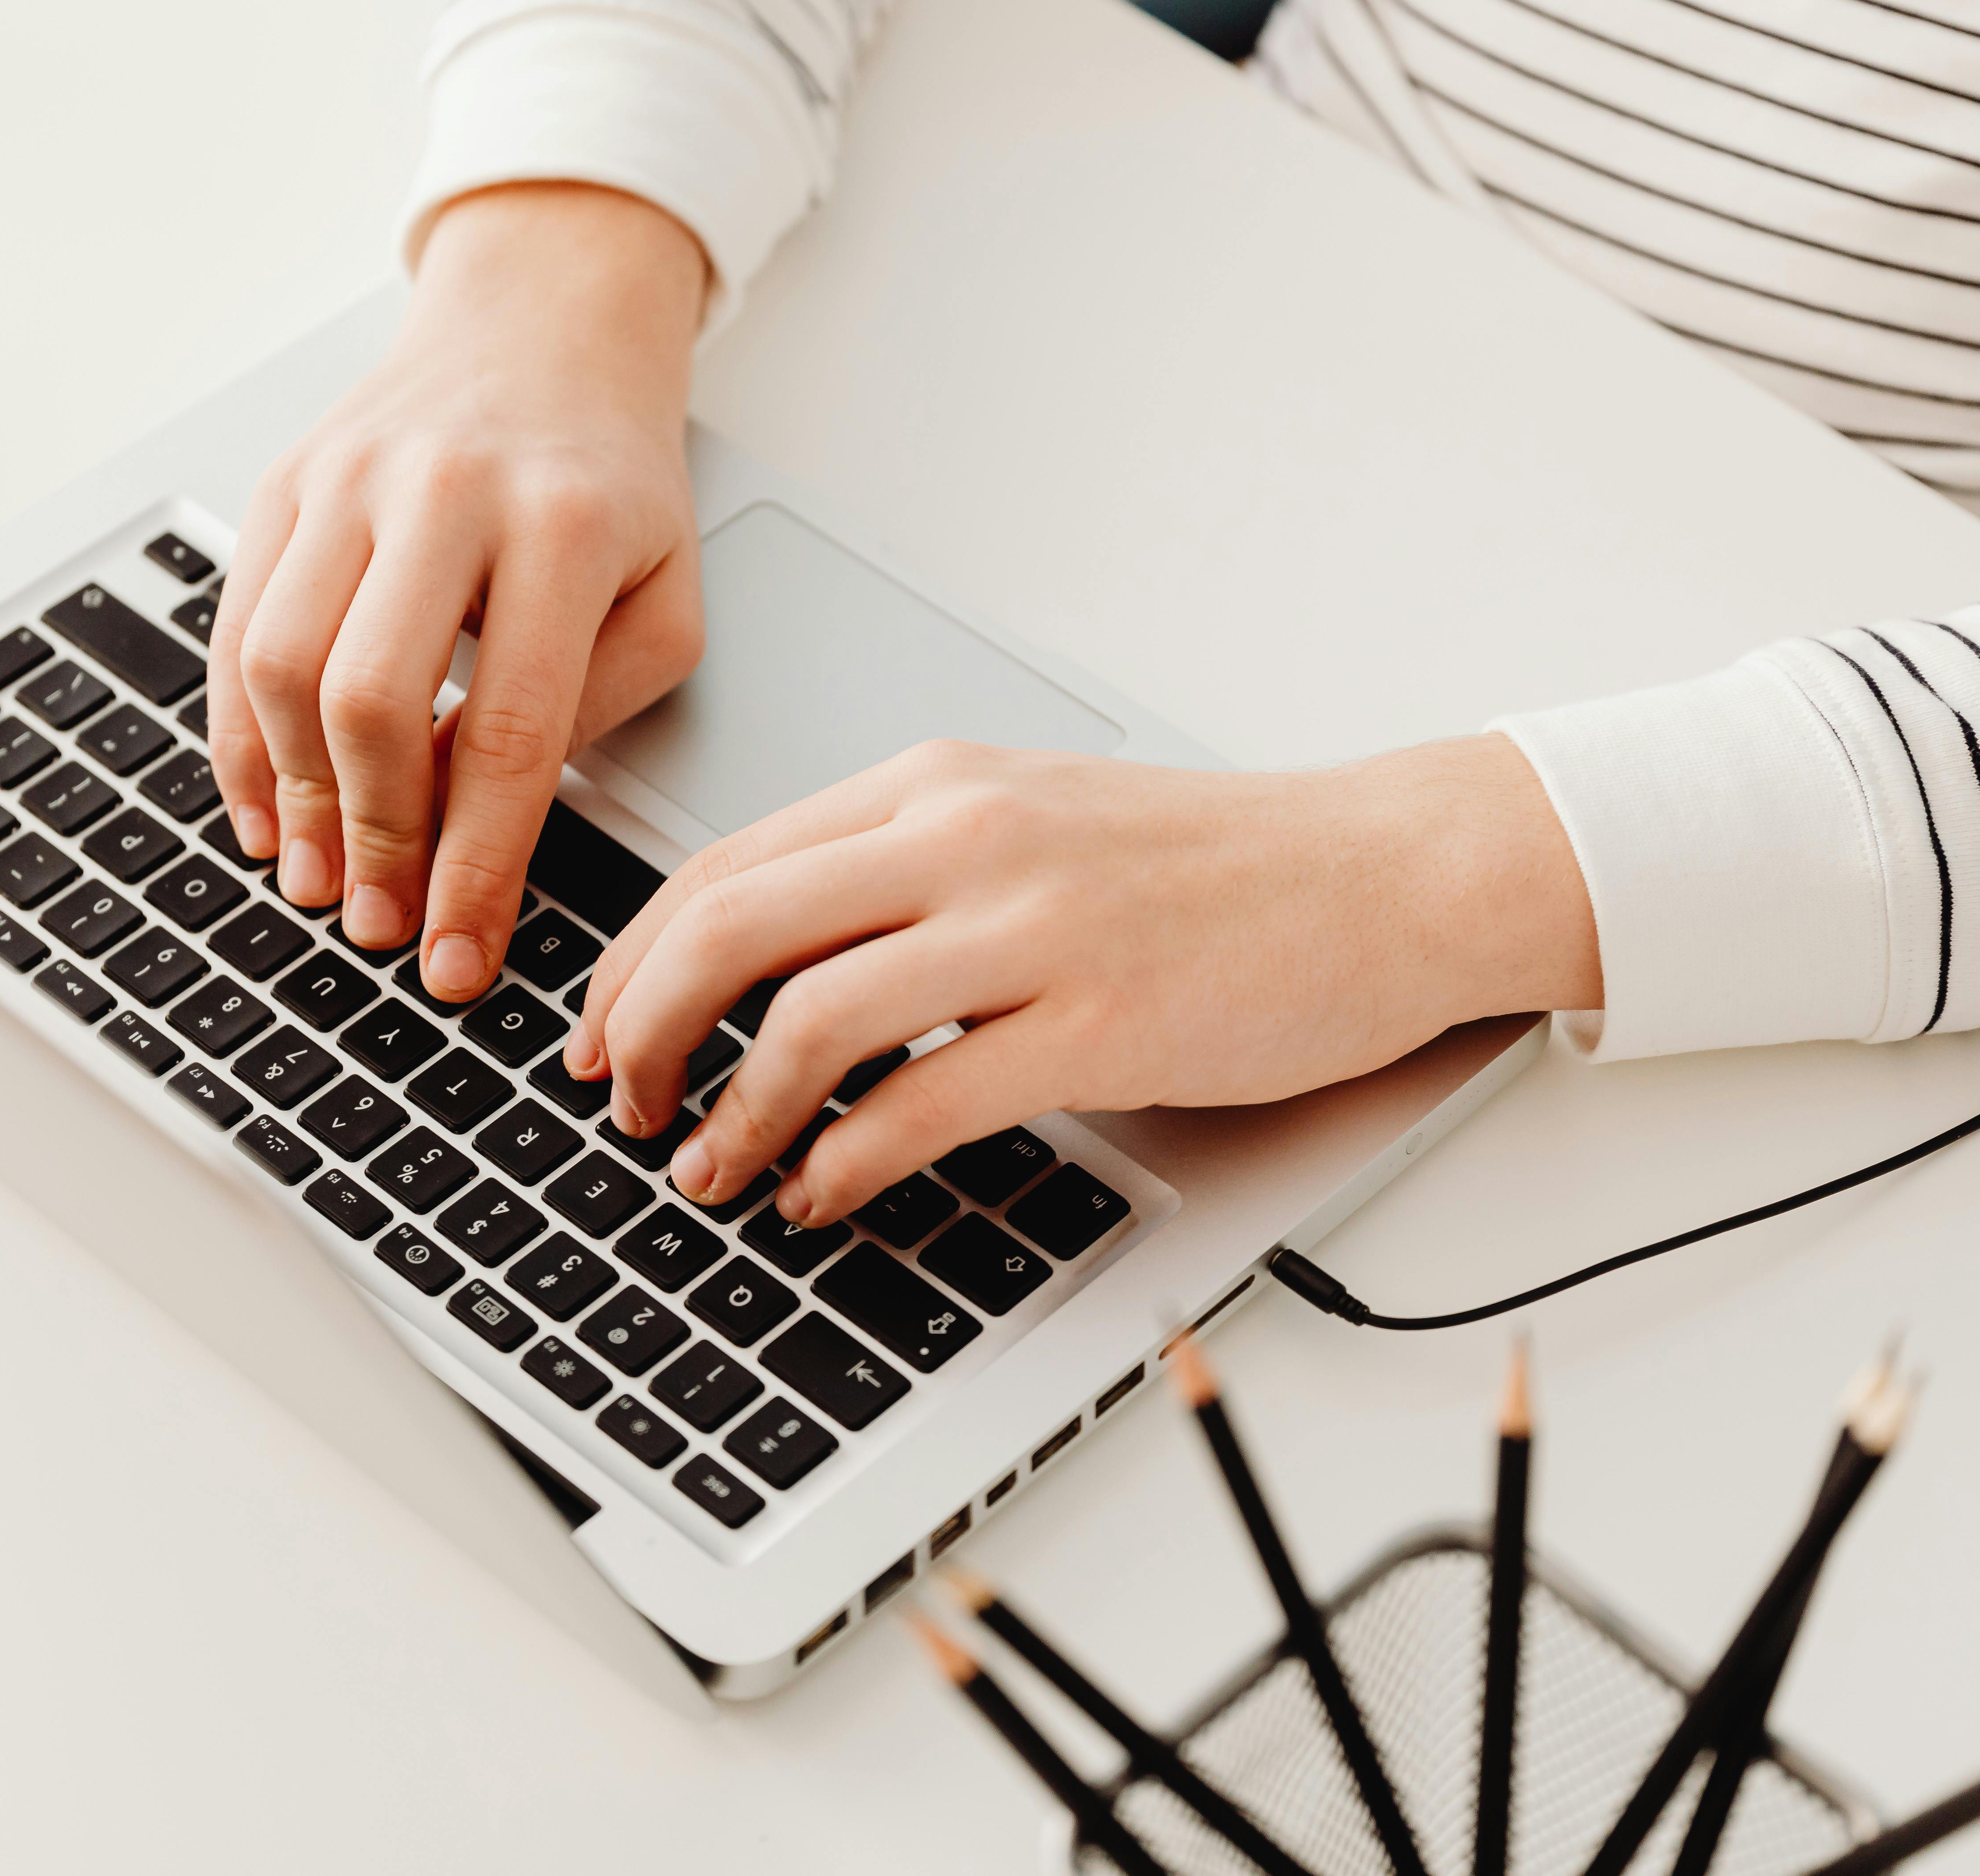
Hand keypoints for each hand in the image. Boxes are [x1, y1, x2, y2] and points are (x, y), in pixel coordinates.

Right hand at [207, 182, 708, 1001]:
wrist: (544, 328)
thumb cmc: (613, 483)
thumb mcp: (664, 599)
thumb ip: (589, 716)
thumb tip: (475, 828)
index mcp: (561, 527)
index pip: (508, 733)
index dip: (474, 866)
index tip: (459, 958)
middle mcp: (443, 492)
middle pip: (371, 700)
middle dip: (373, 838)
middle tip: (382, 927)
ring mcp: (346, 479)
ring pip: (282, 668)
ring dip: (294, 799)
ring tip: (324, 880)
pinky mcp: (283, 483)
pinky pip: (237, 631)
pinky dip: (243, 739)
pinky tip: (269, 811)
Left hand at [567, 734, 1601, 1224]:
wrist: (1379, 873)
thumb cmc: (1211, 864)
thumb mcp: (1032, 821)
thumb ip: (906, 873)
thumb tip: (775, 967)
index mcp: (935, 784)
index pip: (723, 865)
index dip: (632, 965)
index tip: (600, 1036)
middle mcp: (966, 838)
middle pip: (730, 930)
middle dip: (643, 1034)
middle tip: (627, 1109)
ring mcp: (1032, 929)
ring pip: (807, 1020)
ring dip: (730, 1116)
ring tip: (710, 1172)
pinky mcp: (1099, 1024)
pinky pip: (922, 1105)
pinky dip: (842, 1164)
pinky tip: (820, 1195)